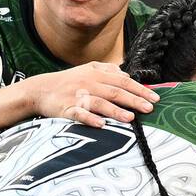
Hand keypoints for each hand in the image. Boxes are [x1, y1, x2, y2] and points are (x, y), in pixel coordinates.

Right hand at [25, 62, 159, 126]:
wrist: (40, 89)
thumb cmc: (67, 81)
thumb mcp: (86, 70)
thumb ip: (106, 70)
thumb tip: (125, 72)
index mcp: (96, 74)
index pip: (123, 81)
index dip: (140, 89)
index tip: (155, 97)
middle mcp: (89, 84)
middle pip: (115, 91)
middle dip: (134, 99)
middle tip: (150, 108)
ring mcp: (77, 97)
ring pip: (100, 103)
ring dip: (115, 111)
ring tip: (131, 118)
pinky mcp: (66, 109)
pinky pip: (79, 114)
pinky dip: (90, 119)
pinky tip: (101, 125)